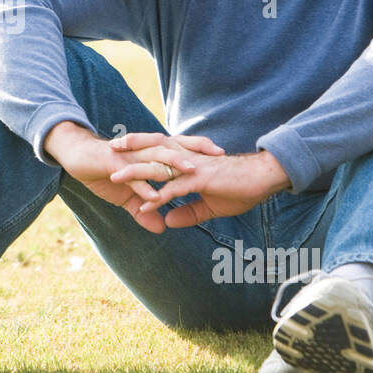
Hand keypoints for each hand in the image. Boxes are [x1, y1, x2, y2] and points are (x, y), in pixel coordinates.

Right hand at [44, 122, 223, 233]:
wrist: (76, 158)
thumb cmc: (103, 172)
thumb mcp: (126, 196)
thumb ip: (144, 210)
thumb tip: (160, 228)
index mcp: (149, 155)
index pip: (179, 149)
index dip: (200, 150)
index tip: (223, 157)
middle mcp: (142, 152)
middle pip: (174, 148)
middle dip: (197, 150)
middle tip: (219, 155)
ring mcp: (129, 158)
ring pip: (156, 159)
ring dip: (174, 165)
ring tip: (192, 171)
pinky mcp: (114, 165)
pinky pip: (132, 177)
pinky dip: (144, 187)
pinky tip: (155, 197)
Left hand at [109, 133, 289, 225]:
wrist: (264, 178)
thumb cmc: (241, 188)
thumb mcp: (211, 205)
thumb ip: (188, 213)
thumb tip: (168, 222)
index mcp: (189, 161)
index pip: (159, 152)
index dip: (140, 149)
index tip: (121, 151)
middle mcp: (187, 160)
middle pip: (153, 151)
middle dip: (130, 150)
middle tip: (107, 150)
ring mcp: (193, 169)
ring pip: (158, 168)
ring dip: (136, 174)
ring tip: (114, 178)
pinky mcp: (200, 180)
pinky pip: (174, 190)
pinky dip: (158, 199)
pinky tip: (144, 207)